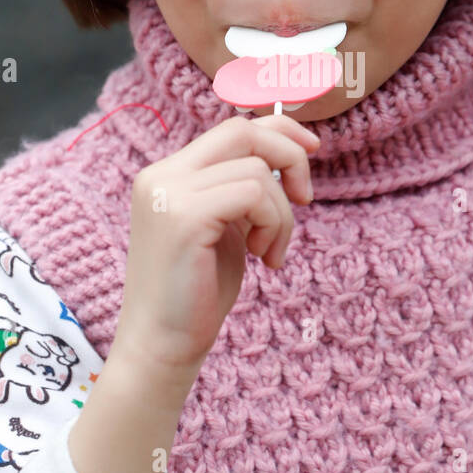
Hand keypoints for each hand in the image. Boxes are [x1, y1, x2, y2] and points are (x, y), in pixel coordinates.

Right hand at [113, 113, 319, 373]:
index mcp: (167, 174)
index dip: (279, 131)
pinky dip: (272, 224)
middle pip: (243, 132)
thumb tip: (286, 156)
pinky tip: (263, 257)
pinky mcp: (184, 217)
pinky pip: (253, 194)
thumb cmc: (197, 292)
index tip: (311, 152)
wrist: (161, 344)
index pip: (233, 127)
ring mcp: (169, 193)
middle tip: (305, 199)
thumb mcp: (225, 226)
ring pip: (256, 171)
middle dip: (289, 157)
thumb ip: (240, 189)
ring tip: (269, 252)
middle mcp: (161, 175)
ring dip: (280, 214)